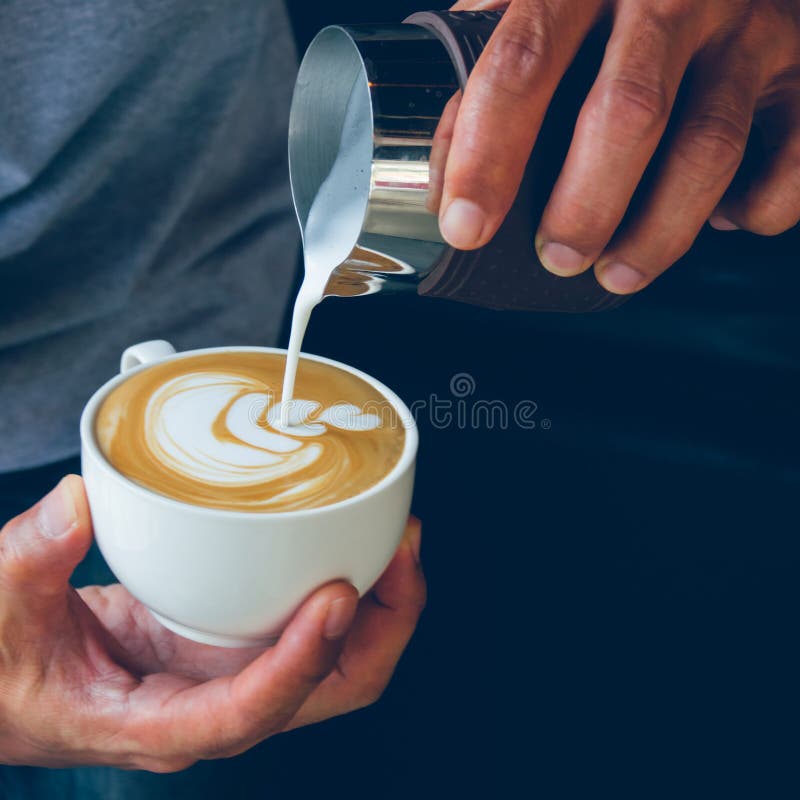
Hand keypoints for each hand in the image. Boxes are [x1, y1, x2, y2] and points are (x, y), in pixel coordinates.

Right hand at [0, 477, 424, 771]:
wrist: (13, 681)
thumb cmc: (8, 669)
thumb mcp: (1, 611)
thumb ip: (30, 557)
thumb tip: (77, 503)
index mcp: (159, 722)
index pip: (250, 711)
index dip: (302, 660)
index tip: (338, 597)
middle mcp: (215, 703)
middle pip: (328, 691)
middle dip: (381, 628)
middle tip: (402, 554)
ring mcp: (235, 672)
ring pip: (338, 663)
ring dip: (382, 607)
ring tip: (399, 541)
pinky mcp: (238, 642)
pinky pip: (315, 628)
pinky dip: (351, 593)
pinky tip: (359, 546)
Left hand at [439, 0, 799, 292]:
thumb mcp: (548, 0)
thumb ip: (496, 63)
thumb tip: (445, 168)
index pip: (524, 64)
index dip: (487, 155)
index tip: (465, 225)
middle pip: (626, 112)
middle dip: (583, 206)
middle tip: (557, 258)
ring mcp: (750, 27)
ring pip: (708, 148)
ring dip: (658, 232)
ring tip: (618, 273)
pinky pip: (789, 160)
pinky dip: (754, 209)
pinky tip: (718, 220)